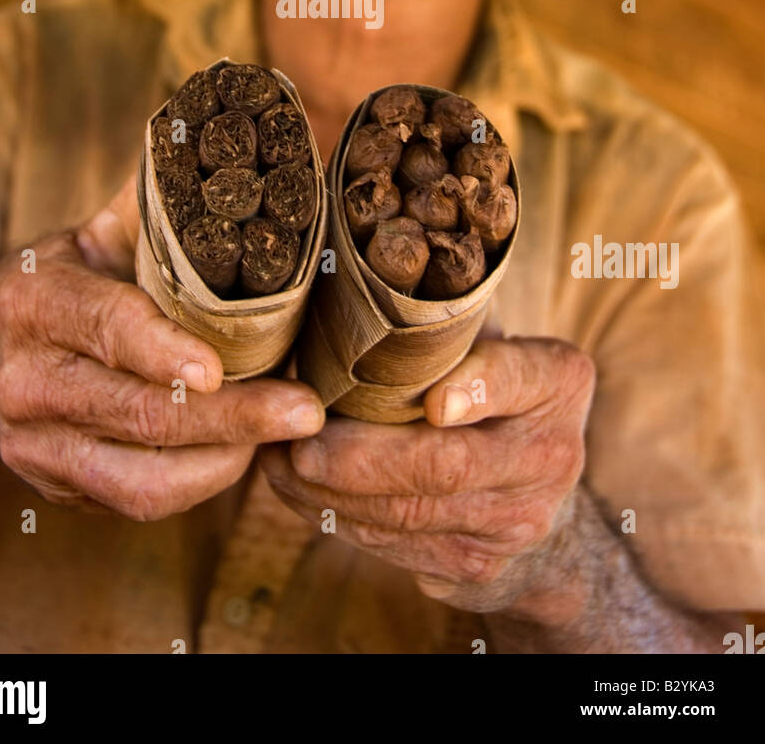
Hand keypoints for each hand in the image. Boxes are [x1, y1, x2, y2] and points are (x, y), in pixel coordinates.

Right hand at [0, 174, 324, 518]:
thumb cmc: (55, 283)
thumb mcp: (88, 235)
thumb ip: (148, 208)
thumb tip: (220, 155)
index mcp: (36, 302)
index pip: (105, 326)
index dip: (162, 350)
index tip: (219, 367)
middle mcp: (28, 380)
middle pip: (137, 412)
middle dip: (231, 417)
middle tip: (305, 410)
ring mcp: (37, 444)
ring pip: (139, 475)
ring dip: (224, 461)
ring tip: (285, 434)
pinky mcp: (55, 488)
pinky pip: (134, 501)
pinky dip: (198, 485)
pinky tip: (242, 455)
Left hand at [261, 336, 594, 612]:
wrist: (539, 499)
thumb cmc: (491, 389)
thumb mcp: (492, 341)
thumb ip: (449, 322)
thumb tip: (359, 273)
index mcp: (559, 382)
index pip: (519, 378)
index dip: (480, 388)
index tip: (435, 400)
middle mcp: (551, 456)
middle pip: (449, 465)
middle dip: (363, 459)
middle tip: (300, 441)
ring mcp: (517, 522)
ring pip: (412, 514)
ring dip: (334, 493)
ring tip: (279, 462)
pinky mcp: (476, 566)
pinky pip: (397, 546)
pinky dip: (340, 518)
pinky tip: (299, 491)